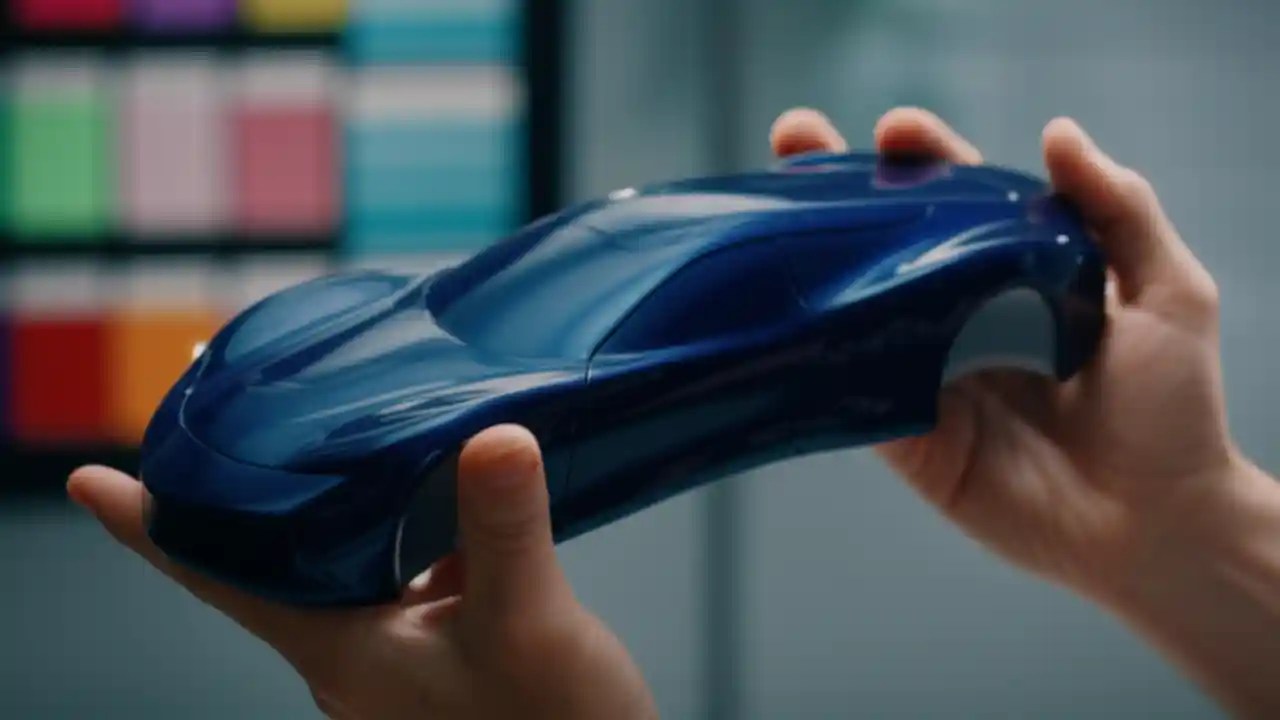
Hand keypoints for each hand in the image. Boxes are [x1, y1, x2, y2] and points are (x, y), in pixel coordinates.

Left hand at [67, 425, 656, 719]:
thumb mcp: (525, 626)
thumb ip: (502, 530)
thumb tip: (492, 437)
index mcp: (340, 649)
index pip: (217, 581)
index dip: (148, 529)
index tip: (90, 479)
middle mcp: (356, 649)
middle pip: (270, 558)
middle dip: (246, 490)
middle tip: (228, 412)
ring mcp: (402, 648)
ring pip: (343, 557)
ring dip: (332, 498)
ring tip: (331, 426)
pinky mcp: (450, 641)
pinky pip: (406, 567)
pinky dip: (407, 519)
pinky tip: (442, 481)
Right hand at [772, 108, 1279, 719]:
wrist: (1153, 524)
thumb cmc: (1171, 410)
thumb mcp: (1169, 292)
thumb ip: (1121, 210)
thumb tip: (1059, 133)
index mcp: (1018, 275)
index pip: (959, 200)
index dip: (924, 160)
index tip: (895, 130)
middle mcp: (962, 316)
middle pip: (890, 241)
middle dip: (838, 189)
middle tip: (795, 140)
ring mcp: (926, 374)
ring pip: (857, 307)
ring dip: (809, 261)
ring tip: (767, 218)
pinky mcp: (904, 434)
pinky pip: (850, 388)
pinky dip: (814, 354)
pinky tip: (780, 313)